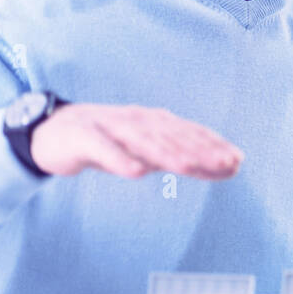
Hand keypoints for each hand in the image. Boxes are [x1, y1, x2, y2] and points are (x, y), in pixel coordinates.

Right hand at [31, 103, 243, 179]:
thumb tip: (230, 167)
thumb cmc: (111, 143)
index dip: (214, 146)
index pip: (189, 133)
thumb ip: (185, 159)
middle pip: (172, 135)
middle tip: (226, 164)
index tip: (237, 161)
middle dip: (200, 150)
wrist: (54, 132)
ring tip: (190, 167)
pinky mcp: (83, 137)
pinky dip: (120, 159)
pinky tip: (136, 173)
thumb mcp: (150, 152)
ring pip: (142, 140)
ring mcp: (110, 126)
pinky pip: (102, 148)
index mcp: (155, 123)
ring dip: (167, 153)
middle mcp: (137, 120)